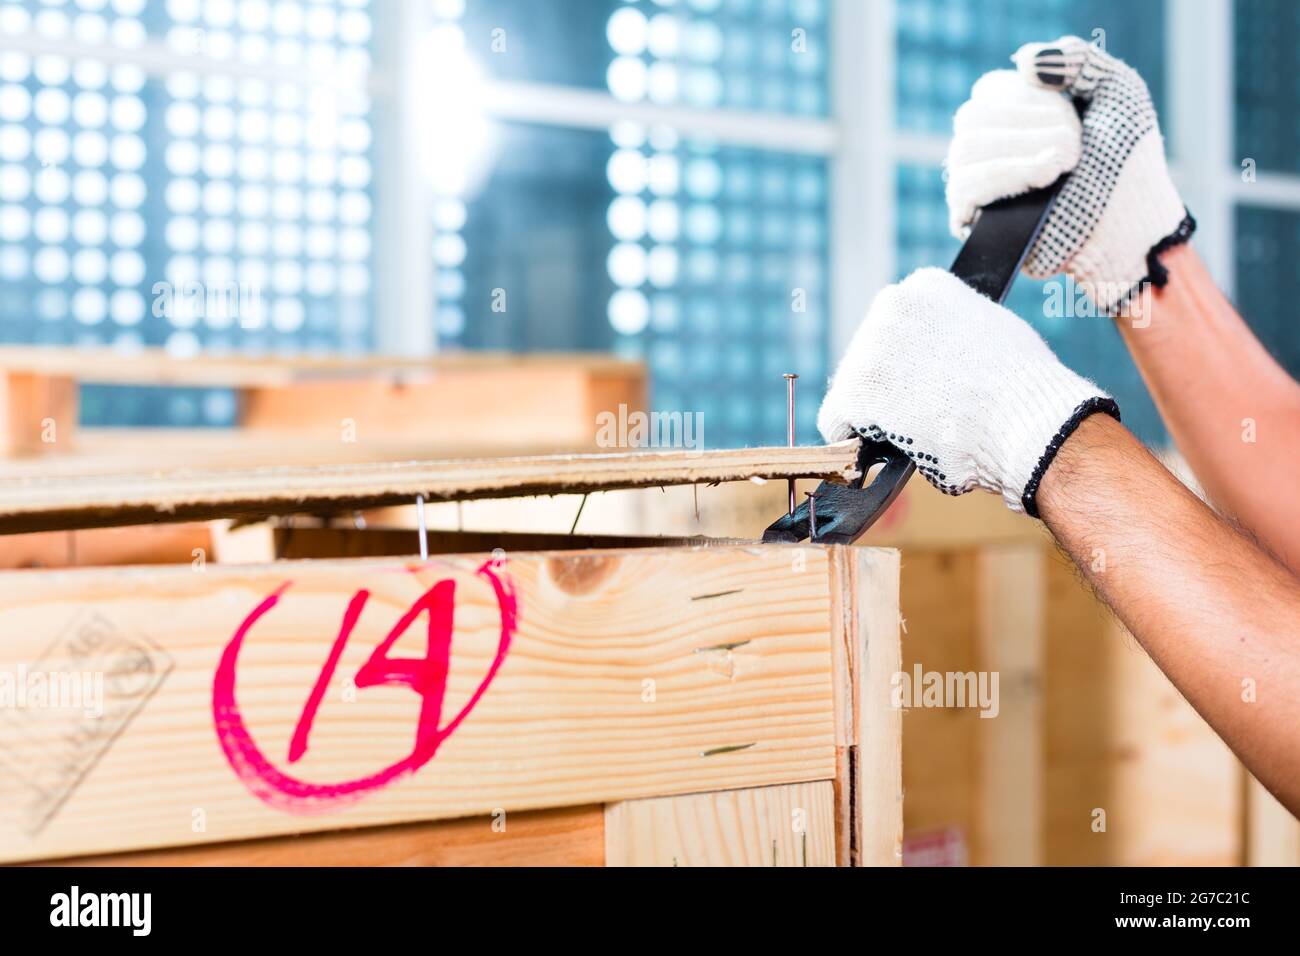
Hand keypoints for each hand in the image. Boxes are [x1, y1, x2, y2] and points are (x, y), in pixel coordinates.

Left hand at [817, 267, 1117, 514]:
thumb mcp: (991, 333)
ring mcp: (870, 346)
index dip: (909, 361)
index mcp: (926, 285)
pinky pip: (836, 419)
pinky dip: (853, 438)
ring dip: (876, 411)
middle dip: (890, 384)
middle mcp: (892, 304)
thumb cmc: (1023, 390)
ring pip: (854, 386)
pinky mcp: (855, 390)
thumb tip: (937, 353)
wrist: (1024, 423)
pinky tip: (882, 445)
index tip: (926, 380)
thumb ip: (951, 332)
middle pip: (871, 353)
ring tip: (918, 427)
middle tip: (923, 412)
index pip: (897, 325)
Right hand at [945, 36, 1193, 313]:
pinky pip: (963, 189)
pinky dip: (1006, 176)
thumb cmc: (1126, 158)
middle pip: (971, 118)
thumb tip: (1022, 62)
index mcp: (1011, 118)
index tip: (1072, 115)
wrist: (1133, 219)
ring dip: (1021, 151)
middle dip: (1029, 126)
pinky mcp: (977, 223)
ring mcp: (978, 187)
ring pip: (964, 150)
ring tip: (1064, 164)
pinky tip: (1045, 178)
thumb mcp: (1115, 89)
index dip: (1029, 98)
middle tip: (1075, 146)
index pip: (988, 92)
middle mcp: (987, 150)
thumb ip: (1075, 59)